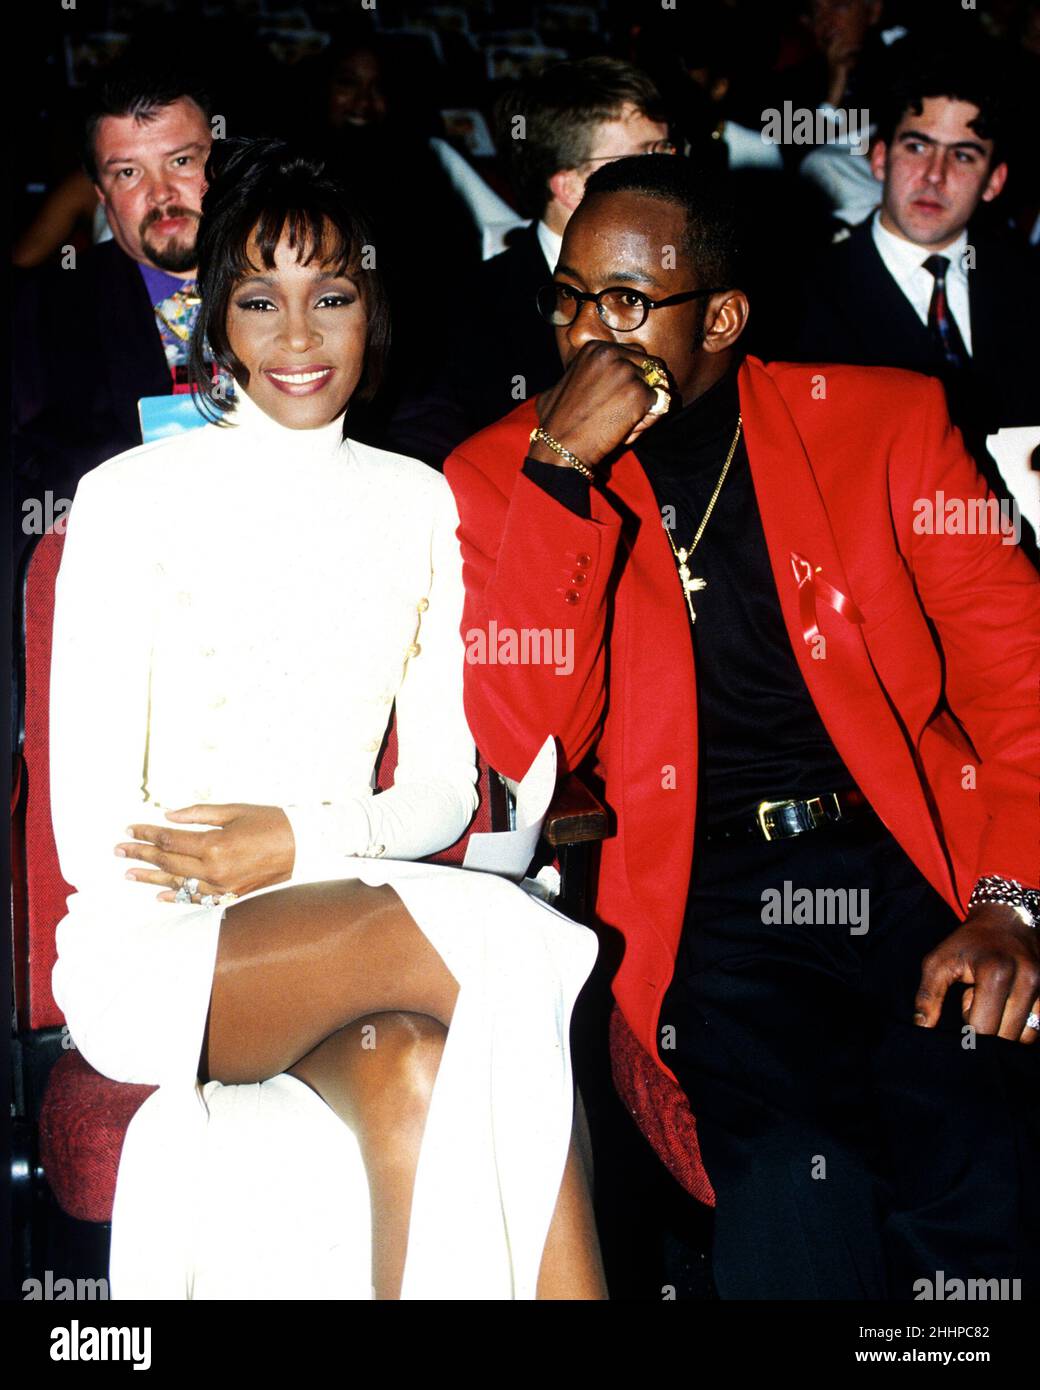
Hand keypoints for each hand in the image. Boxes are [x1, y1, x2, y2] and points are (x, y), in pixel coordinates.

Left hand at [115, 803, 294, 901]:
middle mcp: (215, 869)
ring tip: (129, 874)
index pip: (169, 839)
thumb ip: (199, 814)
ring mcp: (222, 886)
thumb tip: (168, 817)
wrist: (304, 846)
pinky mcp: (231, 895)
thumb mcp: (234, 810)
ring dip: (151, 879)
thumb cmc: (271, 822)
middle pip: (168, 862)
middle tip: (119, 849)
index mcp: (214, 843)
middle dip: (141, 854)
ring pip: (177, 884)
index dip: (147, 833)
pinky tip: (159, 896)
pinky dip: (177, 898)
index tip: (129, 828)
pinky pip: (197, 899)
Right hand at [533, 341, 670, 470]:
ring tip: (623, 421)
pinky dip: (649, 419)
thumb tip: (588, 372)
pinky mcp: (639, 394)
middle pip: (650, 365)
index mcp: (596, 348)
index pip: (633, 354)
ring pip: (656, 385)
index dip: (632, 375)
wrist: (561, 446)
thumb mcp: (564, 383)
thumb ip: (583, 373)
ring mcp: (627, 372)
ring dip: (647, 404)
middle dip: (644, 385)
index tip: (618, 395)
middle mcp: (612, 354)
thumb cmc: (558, 422)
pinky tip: (627, 429)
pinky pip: (660, 404)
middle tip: (626, 409)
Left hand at [914, 904, 1039, 1043]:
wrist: (1006, 918)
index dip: (969, 1022)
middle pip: (1005, 1036)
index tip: (966, 998)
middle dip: (988, 1026)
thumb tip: (922, 1028)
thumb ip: (928, 996)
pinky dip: (1023, 1025)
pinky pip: (1038, 1028)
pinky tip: (1011, 1003)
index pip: (983, 1027)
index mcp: (996, 973)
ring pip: (1025, 1037)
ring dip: (1006, 1027)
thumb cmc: (967, 943)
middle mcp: (1027, 980)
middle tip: (980, 997)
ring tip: (996, 1000)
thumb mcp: (939, 961)